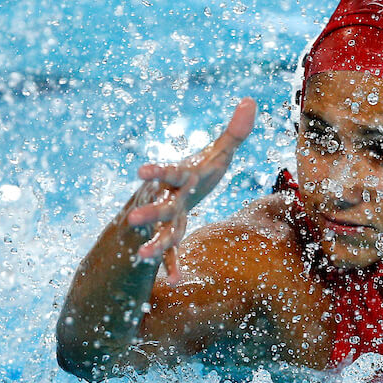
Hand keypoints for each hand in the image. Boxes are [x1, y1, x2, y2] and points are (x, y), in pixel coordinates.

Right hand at [126, 98, 256, 283]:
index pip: (171, 172)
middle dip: (148, 213)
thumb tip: (251, 100)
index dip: (158, 170)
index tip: (141, 171)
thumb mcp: (218, 153)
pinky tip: (176, 282)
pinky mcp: (173, 236)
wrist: (175, 193)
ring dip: (154, 243)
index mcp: (182, 176)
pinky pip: (172, 253)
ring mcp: (170, 219)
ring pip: (162, 232)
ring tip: (142, 255)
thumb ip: (235, 131)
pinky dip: (173, 265)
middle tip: (131, 219)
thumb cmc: (200, 172)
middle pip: (161, 206)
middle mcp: (171, 198)